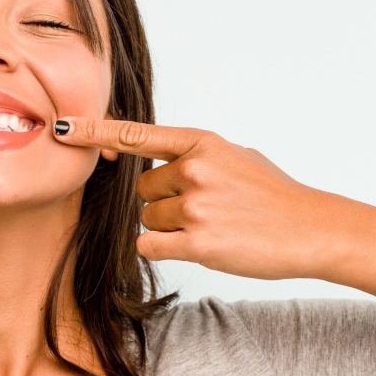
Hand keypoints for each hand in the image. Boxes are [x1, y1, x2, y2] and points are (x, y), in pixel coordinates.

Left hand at [54, 117, 350, 279]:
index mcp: (202, 143)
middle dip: (165, 200)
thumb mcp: (235, 156)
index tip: (63, 129)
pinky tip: (199, 244)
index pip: (137, 134)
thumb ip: (193, 153)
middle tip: (207, 208)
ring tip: (212, 225)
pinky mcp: (198, 242)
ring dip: (169, 226)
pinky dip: (164, 247)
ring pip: (147, 218)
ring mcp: (196, 206)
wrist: (312, 229)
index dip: (96, 132)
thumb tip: (156, 155)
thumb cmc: (273, 194)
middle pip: (142, 188)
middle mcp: (195, 170)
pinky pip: (150, 244)